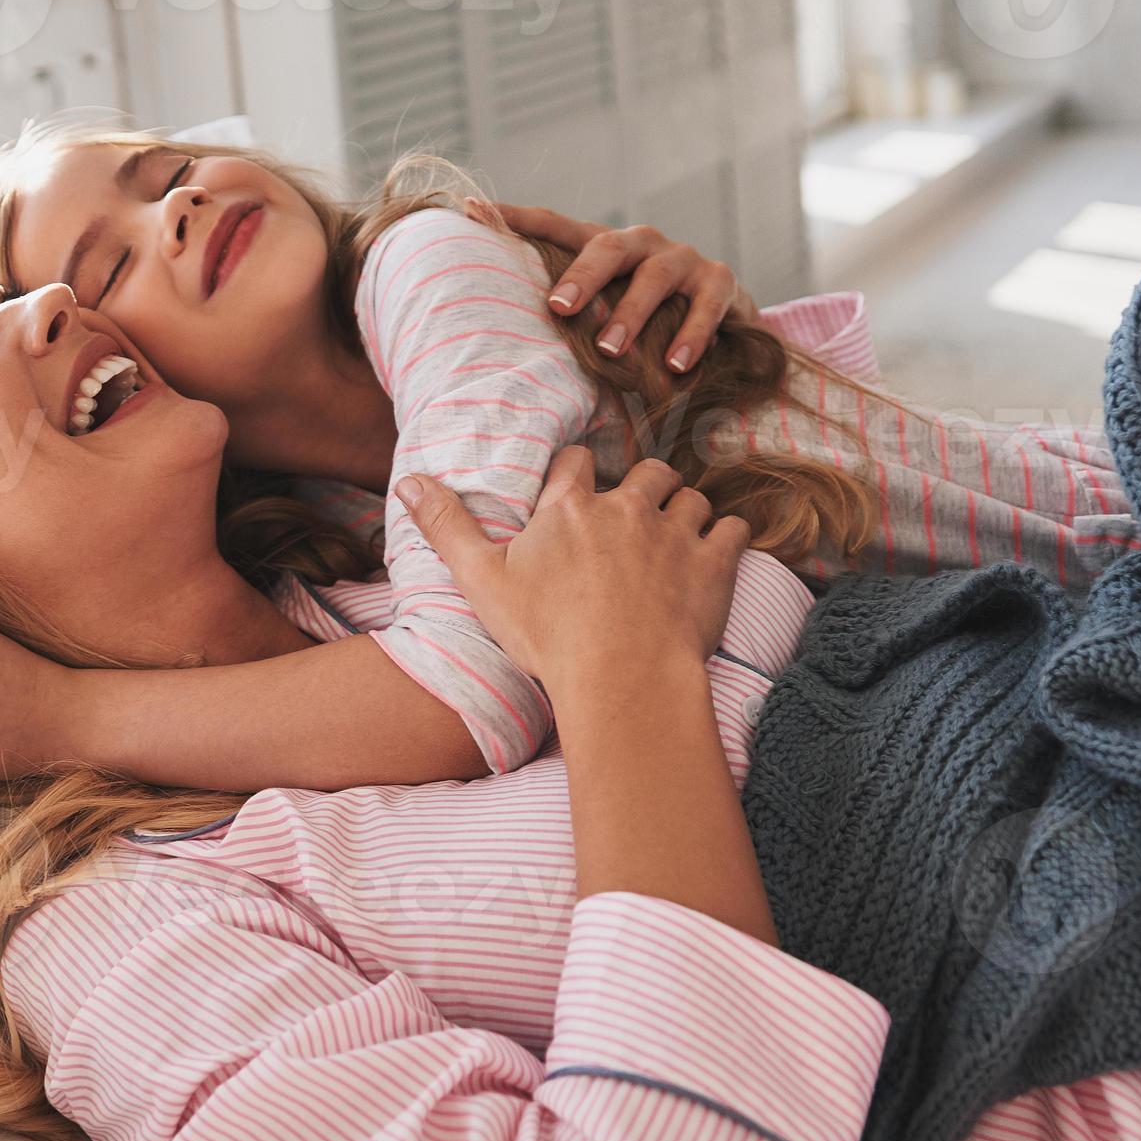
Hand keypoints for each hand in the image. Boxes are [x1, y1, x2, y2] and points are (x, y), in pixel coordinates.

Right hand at [399, 450, 750, 694]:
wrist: (623, 677)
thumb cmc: (549, 635)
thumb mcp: (482, 582)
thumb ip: (447, 527)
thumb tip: (408, 481)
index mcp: (570, 509)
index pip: (575, 463)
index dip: (576, 472)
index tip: (577, 487)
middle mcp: (626, 508)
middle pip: (645, 471)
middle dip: (643, 484)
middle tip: (635, 514)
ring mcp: (675, 532)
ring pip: (691, 497)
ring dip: (685, 510)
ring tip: (675, 536)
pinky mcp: (714, 563)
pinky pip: (732, 530)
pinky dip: (726, 538)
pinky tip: (716, 555)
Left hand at [465, 203, 753, 372]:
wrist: (723, 321)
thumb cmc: (646, 320)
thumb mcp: (607, 311)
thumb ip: (573, 315)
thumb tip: (501, 343)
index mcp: (605, 246)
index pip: (556, 225)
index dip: (517, 218)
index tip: (472, 209)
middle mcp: (642, 243)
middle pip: (607, 247)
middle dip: (582, 277)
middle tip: (559, 308)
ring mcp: (682, 259)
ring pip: (654, 278)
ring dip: (631, 314)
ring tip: (611, 349)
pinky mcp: (719, 282)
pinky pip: (705, 307)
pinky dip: (690, 337)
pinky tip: (674, 366)